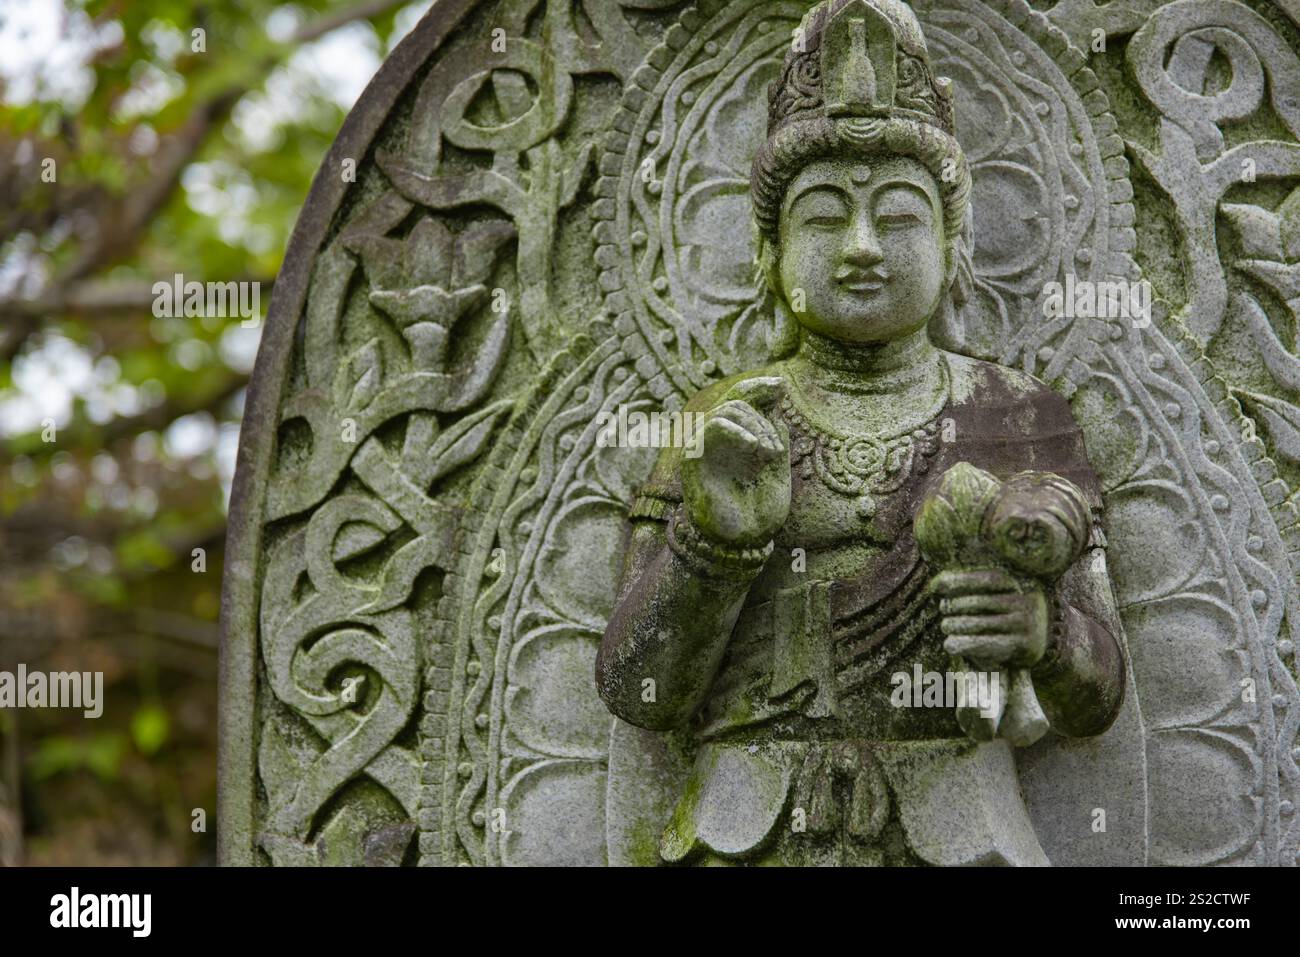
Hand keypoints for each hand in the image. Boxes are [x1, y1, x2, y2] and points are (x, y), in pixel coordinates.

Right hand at [681, 377, 789, 546]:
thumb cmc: (760, 510)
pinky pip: (712, 427)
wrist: (743, 542)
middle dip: (763, 419)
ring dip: (755, 427)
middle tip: (776, 451)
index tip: (780, 387)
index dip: (758, 387)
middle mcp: (717, 440)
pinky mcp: (693, 458)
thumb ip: (773, 433)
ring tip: (769, 454)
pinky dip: (735, 430)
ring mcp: (703, 447)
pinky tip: (753, 446)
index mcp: (737, 438)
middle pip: (736, 401)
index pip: (741, 399)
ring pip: (726, 410)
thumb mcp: (776, 465)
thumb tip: (773, 401)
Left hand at [930, 568, 1048, 668]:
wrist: (1032, 646)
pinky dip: (964, 644)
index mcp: (1020, 587)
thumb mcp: (992, 598)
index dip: (963, 580)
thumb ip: (968, 589)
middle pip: (981, 601)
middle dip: (956, 604)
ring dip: (956, 624)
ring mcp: (1026, 626)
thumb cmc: (1002, 616)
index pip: (990, 578)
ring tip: (945, 624)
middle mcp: (1026, 604)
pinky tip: (949, 644)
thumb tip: (936, 584)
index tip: (937, 584)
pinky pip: (987, 645)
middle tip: (943, 607)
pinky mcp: (1023, 647)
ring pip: (980, 624)